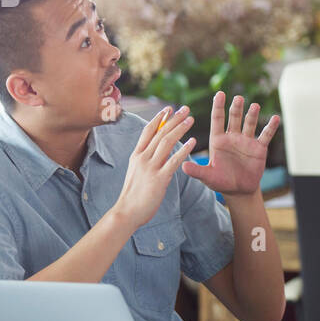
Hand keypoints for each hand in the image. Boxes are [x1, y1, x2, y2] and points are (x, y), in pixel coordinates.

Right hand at [113, 105, 196, 230]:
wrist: (127, 212)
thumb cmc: (132, 195)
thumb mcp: (136, 172)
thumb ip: (144, 161)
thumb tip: (152, 152)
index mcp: (136, 155)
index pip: (148, 131)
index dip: (159, 118)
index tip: (168, 109)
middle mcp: (143, 158)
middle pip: (160, 133)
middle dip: (174, 119)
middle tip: (185, 108)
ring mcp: (150, 167)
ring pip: (166, 142)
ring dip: (180, 129)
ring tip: (191, 119)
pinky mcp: (159, 179)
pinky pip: (173, 161)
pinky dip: (183, 150)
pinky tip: (192, 142)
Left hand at [181, 92, 279, 194]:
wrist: (239, 190)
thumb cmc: (220, 181)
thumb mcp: (208, 176)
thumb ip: (197, 171)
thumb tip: (183, 167)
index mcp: (218, 140)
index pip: (217, 119)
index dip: (218, 106)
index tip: (219, 93)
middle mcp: (232, 137)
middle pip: (234, 118)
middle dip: (236, 108)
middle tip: (238, 98)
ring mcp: (246, 141)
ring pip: (249, 124)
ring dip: (252, 114)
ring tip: (255, 106)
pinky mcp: (259, 148)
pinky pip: (266, 135)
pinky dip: (271, 127)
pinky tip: (276, 118)